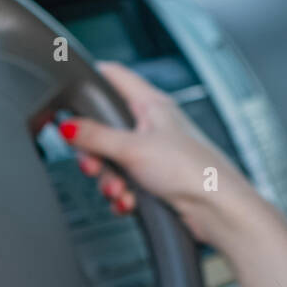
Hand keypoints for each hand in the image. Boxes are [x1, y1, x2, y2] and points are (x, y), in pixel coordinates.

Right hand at [61, 61, 254, 245]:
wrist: (218, 210)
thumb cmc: (194, 170)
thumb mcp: (133, 149)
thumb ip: (96, 136)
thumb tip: (68, 126)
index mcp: (152, 104)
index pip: (114, 76)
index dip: (90, 78)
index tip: (67, 92)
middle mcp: (153, 125)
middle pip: (105, 128)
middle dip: (95, 152)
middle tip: (94, 164)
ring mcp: (155, 153)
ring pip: (113, 160)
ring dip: (110, 179)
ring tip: (118, 190)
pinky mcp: (157, 180)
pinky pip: (126, 183)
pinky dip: (123, 195)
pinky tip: (129, 202)